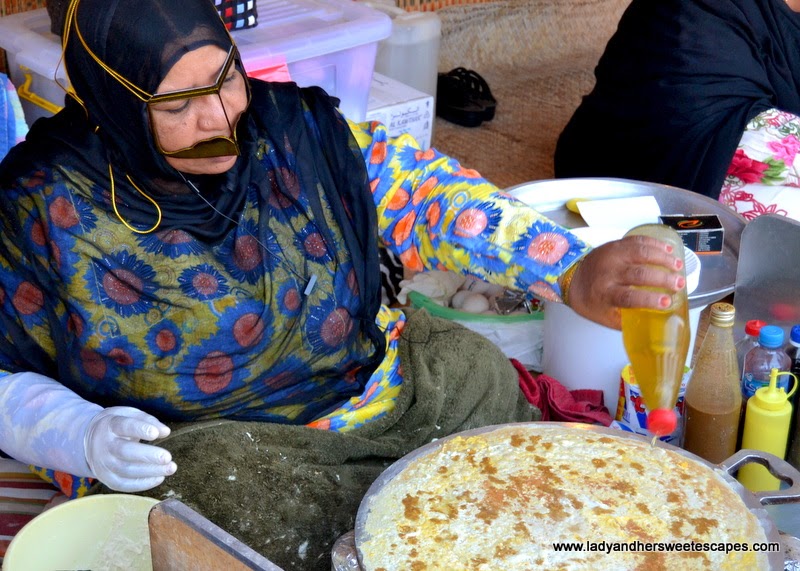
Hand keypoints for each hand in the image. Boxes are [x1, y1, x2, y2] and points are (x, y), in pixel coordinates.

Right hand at [84, 406, 176, 491]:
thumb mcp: (129, 414)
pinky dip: (142, 484)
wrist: (91, 439)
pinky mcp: (106, 477)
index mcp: (109, 425)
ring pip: (125, 470)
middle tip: (168, 457)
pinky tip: (159, 478)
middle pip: (124, 451)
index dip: (140, 430)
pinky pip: (123, 484)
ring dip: (150, 471)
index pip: (124, 426)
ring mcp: (102, 463)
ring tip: (170, 468)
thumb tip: (165, 432)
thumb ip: (148, 420)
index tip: (156, 434)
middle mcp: (103, 445)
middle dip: (147, 455)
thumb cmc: (117, 425)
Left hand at [565, 234, 684, 328]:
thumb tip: (655, 322)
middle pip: (638, 274)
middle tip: (679, 283)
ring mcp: (611, 256)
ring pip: (640, 252)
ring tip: (678, 265)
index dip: (649, 300)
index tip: (667, 302)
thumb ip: (627, 320)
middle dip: (662, 278)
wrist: (571, 278)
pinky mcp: (614, 245)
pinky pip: (636, 241)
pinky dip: (654, 244)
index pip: (628, 297)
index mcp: (604, 295)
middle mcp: (607, 273)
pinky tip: (668, 250)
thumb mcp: (605, 317)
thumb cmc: (592, 302)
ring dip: (662, 258)